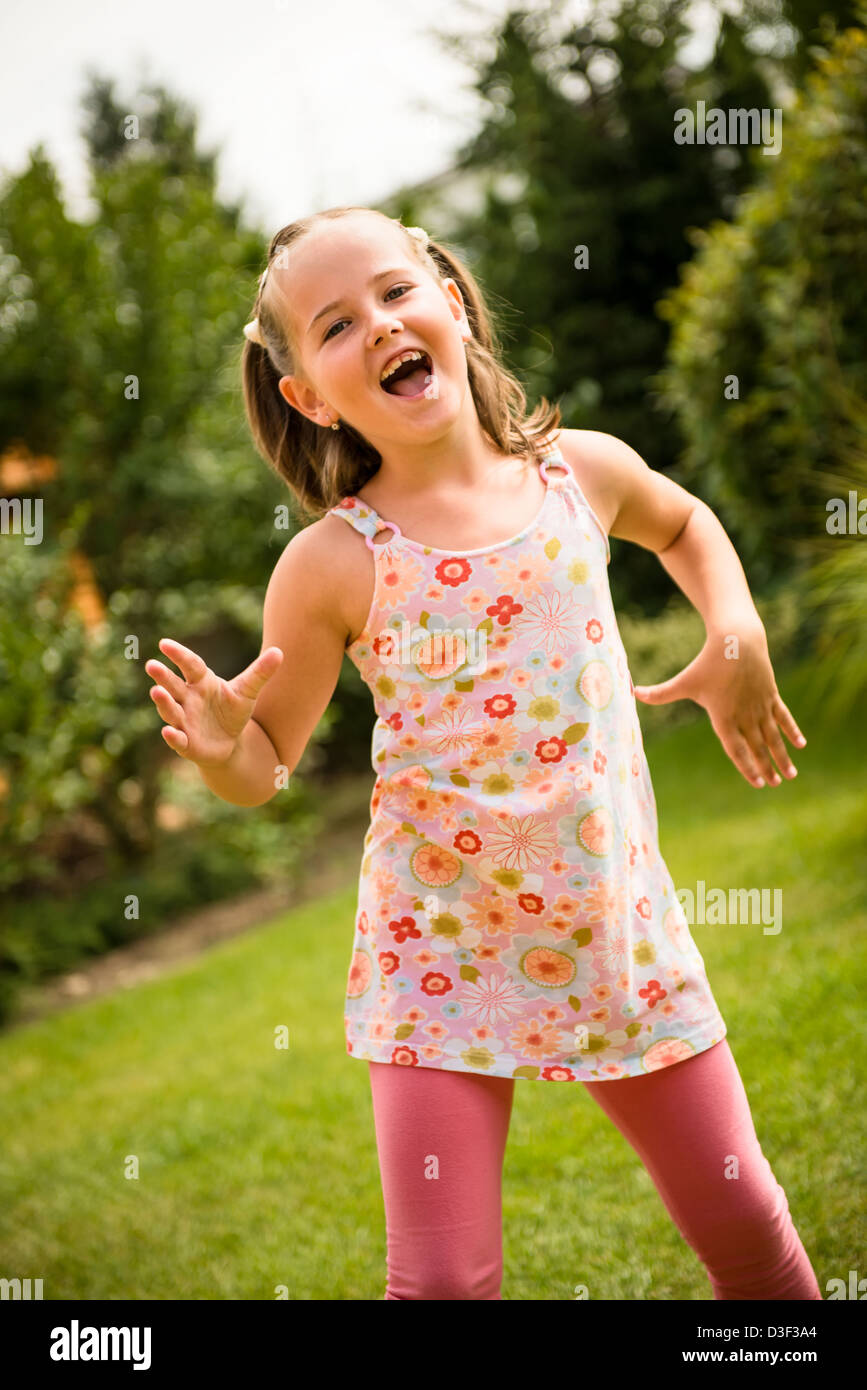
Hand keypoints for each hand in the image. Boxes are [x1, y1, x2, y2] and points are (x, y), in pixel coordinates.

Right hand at [146, 638, 282, 767]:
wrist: (231, 743)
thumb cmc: (233, 712)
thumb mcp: (248, 692)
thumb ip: (261, 672)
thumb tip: (280, 652)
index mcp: (201, 682)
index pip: (189, 665)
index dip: (178, 655)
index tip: (164, 643)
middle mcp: (188, 699)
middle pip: (173, 685)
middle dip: (162, 676)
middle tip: (151, 665)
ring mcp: (184, 720)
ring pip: (170, 710)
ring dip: (163, 702)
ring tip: (156, 692)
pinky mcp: (186, 743)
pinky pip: (177, 739)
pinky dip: (172, 736)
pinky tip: (168, 731)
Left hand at [632, 624, 806, 789]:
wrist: (736, 640)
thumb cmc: (707, 662)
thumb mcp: (683, 681)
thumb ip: (660, 693)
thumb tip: (633, 693)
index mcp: (724, 717)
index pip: (737, 749)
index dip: (747, 767)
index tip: (757, 783)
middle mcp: (745, 715)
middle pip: (757, 747)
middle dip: (767, 767)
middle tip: (775, 785)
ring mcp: (760, 706)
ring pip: (773, 736)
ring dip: (782, 756)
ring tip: (790, 775)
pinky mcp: (771, 694)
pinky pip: (783, 717)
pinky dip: (791, 731)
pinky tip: (801, 745)